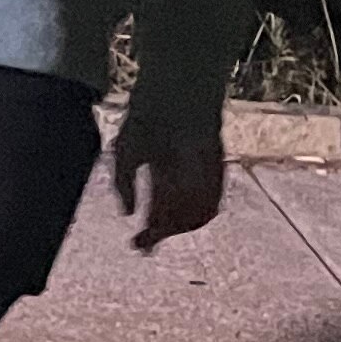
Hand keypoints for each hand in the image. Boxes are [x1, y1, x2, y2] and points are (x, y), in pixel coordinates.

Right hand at [111, 122, 226, 249]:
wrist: (176, 97)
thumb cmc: (147, 119)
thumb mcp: (124, 152)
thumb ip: (123, 184)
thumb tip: (127, 214)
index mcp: (161, 171)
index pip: (157, 209)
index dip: (148, 229)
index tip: (135, 244)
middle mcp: (184, 177)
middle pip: (176, 216)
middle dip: (160, 233)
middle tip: (143, 243)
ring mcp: (202, 176)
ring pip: (194, 214)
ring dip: (176, 227)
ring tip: (157, 230)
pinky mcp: (217, 173)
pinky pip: (211, 204)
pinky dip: (194, 216)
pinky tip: (175, 220)